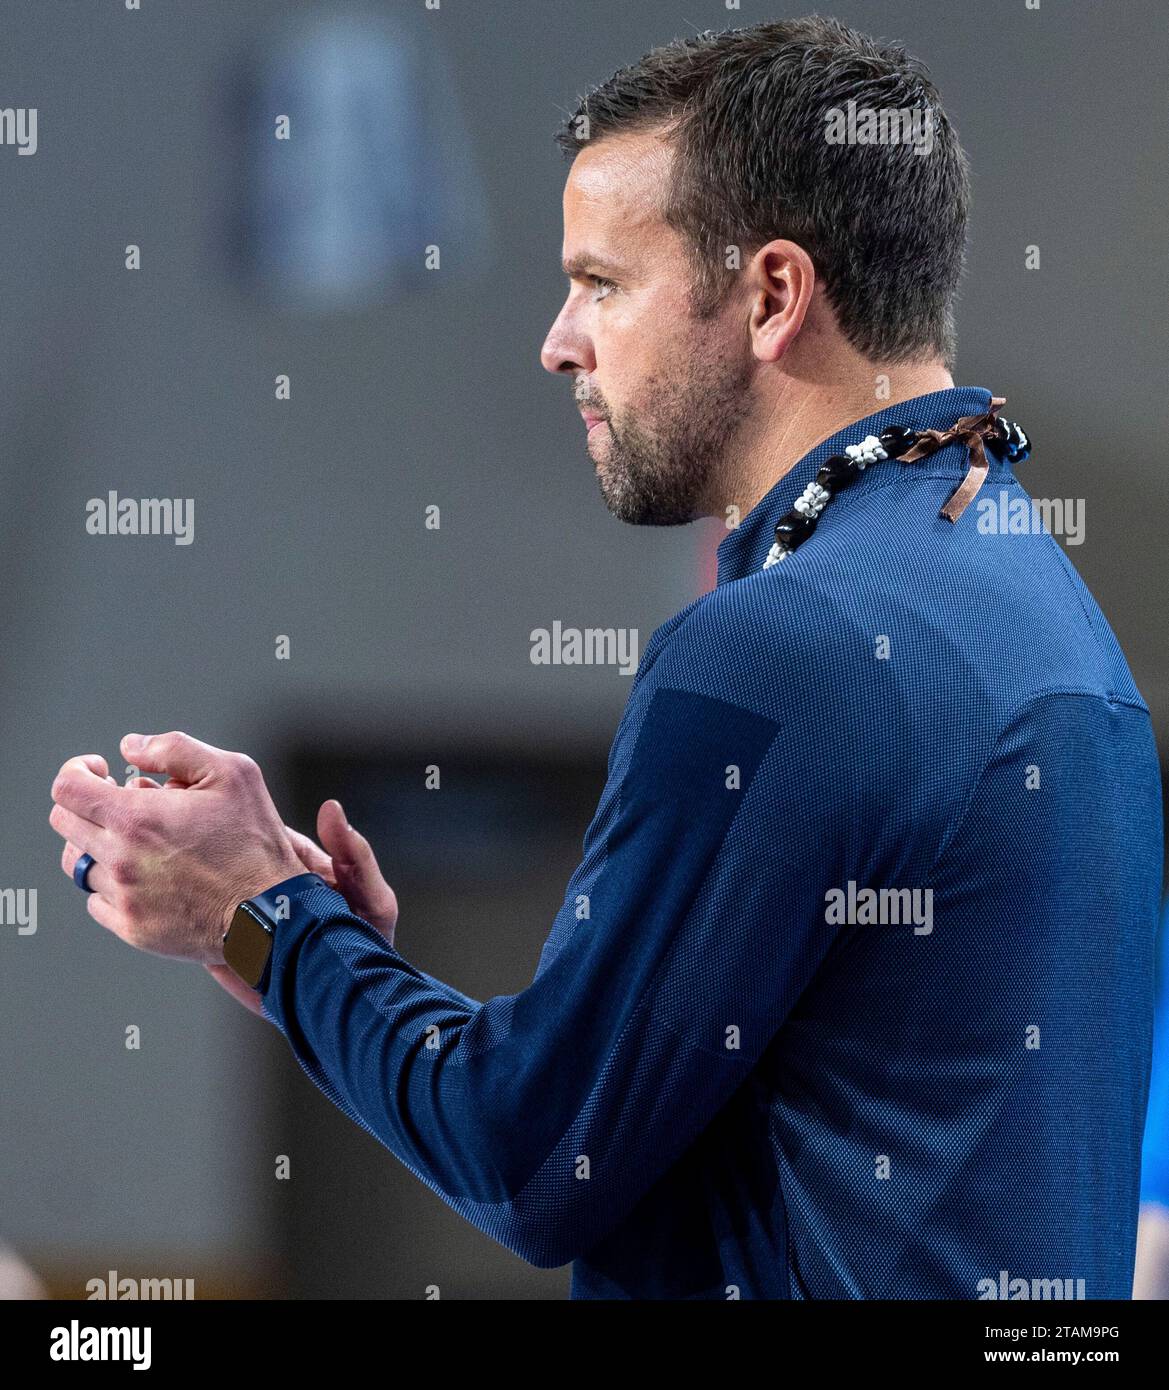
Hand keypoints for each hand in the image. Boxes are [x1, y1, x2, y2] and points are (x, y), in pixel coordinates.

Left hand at [50, 732, 303, 966]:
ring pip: (77, 863)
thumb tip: (131, 747)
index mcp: (136, 818)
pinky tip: (144, 875)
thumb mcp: (232, 773)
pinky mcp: (132, 928)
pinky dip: (111, 884)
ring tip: (134, 841)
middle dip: (87, 803)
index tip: (99, 771)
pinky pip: (96, 901)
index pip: (67, 788)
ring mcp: (123, 897)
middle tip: (122, 803)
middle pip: (64, 822)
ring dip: (97, 844)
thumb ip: (174, 749)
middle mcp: (120, 859)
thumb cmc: (255, 843)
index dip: (78, 771)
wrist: (270, 913)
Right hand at [205, 800, 398, 1017]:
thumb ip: (356, 856)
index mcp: (301, 873)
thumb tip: (331, 808)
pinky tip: (180, 919)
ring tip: (184, 881)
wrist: (353, 1007)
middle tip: (201, 848)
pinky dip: (193, 931)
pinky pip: (206, 941)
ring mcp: (249, 927)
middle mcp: (271, 895)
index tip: (231, 816)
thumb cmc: (369, 947)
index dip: (251, 826)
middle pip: (235, 866)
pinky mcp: (234, 960)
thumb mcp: (374, 900)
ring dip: (199, 891)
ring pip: (215, 900)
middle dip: (217, 856)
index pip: (269, 839)